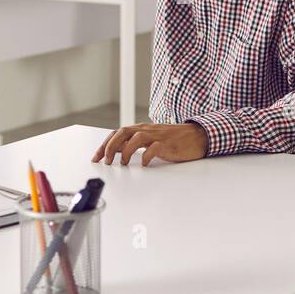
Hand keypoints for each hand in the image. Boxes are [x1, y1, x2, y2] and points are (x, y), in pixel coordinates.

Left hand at [93, 122, 208, 165]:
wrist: (197, 136)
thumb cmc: (173, 139)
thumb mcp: (151, 139)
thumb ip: (135, 143)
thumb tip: (117, 151)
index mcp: (141, 129)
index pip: (118, 133)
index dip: (105, 144)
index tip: (96, 157)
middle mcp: (147, 130)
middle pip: (123, 132)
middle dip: (110, 146)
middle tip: (105, 161)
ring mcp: (158, 136)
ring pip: (136, 137)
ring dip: (126, 150)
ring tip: (121, 163)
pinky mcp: (169, 144)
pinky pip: (155, 148)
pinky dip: (147, 156)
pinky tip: (144, 164)